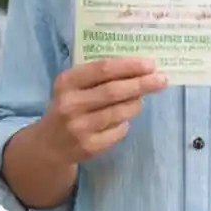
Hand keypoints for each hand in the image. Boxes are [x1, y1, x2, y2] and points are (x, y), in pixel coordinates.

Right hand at [35, 57, 167, 164]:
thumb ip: (97, 76)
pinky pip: (119, 131)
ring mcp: (80, 127)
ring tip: (141, 99)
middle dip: (141, 84)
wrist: (49, 145)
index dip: (129, 66)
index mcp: (66, 82)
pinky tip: (123, 119)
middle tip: (161, 80)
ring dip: (136, 104)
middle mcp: (71, 104)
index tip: (150, 64)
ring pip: (120, 112)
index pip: (103, 69)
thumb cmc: (67, 106)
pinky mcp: (90, 146)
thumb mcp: (72, 86)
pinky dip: (126, 122)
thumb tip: (138, 69)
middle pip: (114, 91)